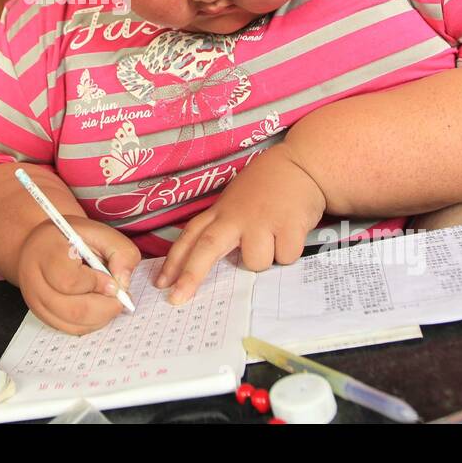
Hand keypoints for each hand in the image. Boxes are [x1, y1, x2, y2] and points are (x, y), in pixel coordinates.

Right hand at [18, 217, 140, 335]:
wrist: (39, 245)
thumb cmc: (68, 238)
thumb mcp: (97, 231)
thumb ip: (119, 251)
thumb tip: (123, 283)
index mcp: (45, 252)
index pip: (70, 281)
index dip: (97, 284)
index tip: (112, 280)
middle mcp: (34, 280)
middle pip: (73, 310)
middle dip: (105, 307)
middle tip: (119, 297)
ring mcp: (35, 301)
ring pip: (73, 324)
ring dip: (101, 317)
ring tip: (109, 300)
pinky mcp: (41, 315)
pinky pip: (71, 329)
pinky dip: (91, 323)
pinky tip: (97, 307)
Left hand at [157, 147, 326, 304]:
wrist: (300, 164)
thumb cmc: (265, 188)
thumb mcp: (235, 203)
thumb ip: (224, 229)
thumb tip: (212, 266)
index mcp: (220, 211)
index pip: (190, 236)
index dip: (174, 261)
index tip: (161, 284)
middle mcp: (236, 216)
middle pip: (207, 247)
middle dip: (190, 275)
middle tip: (177, 298)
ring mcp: (261, 220)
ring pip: (255, 263)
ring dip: (266, 259)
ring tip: (274, 236)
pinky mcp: (287, 224)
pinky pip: (284, 257)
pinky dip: (288, 252)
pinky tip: (290, 231)